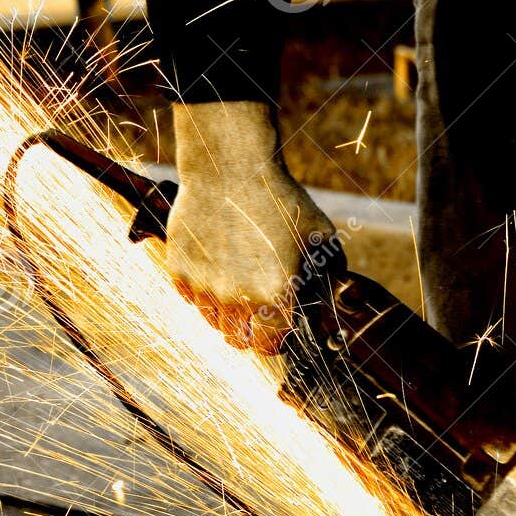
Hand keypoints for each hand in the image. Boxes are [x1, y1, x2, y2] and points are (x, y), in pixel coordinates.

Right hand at [165, 101, 334, 351]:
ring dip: (225, 312)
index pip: (268, 348)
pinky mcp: (180, 272)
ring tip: (236, 281)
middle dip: (249, 330)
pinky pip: (191, 298)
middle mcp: (238, 301)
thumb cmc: (281, 201)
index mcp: (276, 299)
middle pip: (238, 340)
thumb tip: (336, 301)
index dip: (273, 340)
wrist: (231, 167)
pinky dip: (202, 290)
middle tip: (255, 305)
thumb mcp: (321, 237)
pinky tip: (215, 264)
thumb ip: (332, 276)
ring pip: (213, 322)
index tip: (275, 327)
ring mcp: (204, 289)